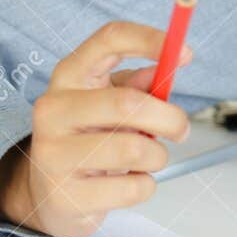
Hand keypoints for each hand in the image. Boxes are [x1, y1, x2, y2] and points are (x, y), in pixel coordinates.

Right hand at [0, 21, 191, 236]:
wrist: (50, 194)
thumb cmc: (89, 139)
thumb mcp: (109, 103)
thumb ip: (140, 84)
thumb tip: (172, 61)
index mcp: (68, 77)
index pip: (109, 40)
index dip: (150, 40)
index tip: (186, 54)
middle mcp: (53, 110)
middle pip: (128, 103)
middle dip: (170, 118)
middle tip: (181, 130)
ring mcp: (53, 154)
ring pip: (135, 149)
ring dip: (158, 156)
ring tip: (147, 159)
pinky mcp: (65, 196)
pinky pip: (133, 188)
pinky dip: (145, 186)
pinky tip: (127, 183)